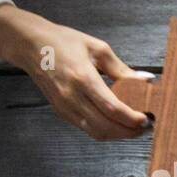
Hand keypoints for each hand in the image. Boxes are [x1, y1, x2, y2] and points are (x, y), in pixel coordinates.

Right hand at [0, 6, 149, 139]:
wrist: (29, 44)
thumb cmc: (63, 42)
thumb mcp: (97, 49)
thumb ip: (122, 69)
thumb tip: (147, 81)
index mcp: (83, 78)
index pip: (112, 108)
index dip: (132, 119)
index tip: (147, 119)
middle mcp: (72, 96)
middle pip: (106, 127)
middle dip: (129, 132)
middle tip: (145, 127)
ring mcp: (64, 106)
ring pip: (96, 132)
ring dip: (118, 135)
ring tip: (134, 128)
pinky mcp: (61, 111)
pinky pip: (87, 129)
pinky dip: (105, 131)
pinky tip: (116, 124)